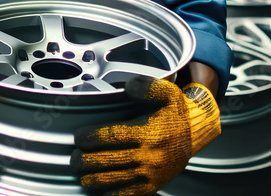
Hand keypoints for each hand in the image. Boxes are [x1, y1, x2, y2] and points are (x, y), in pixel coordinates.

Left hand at [70, 76, 220, 195]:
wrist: (196, 135)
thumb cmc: (176, 114)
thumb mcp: (168, 93)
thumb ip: (147, 86)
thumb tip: (128, 86)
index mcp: (147, 132)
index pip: (110, 136)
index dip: (89, 137)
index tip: (78, 137)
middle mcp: (147, 155)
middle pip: (105, 161)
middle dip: (83, 160)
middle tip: (74, 157)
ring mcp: (149, 174)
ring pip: (111, 180)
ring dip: (90, 178)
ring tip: (82, 172)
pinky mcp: (151, 186)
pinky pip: (125, 195)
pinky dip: (108, 194)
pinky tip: (99, 188)